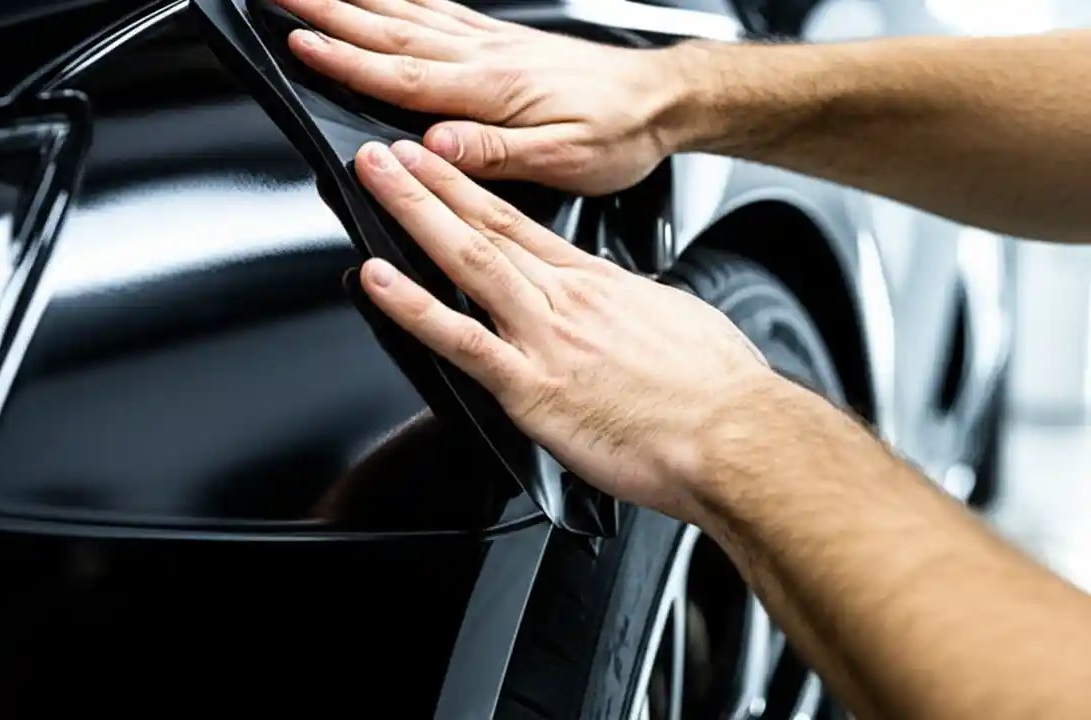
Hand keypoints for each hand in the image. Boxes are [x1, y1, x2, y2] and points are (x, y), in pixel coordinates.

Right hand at [274, 0, 701, 194]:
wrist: (658, 101)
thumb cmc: (614, 135)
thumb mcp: (561, 159)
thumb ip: (493, 153)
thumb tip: (435, 149)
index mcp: (490, 90)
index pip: (402, 76)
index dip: (346, 62)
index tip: (300, 44)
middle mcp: (484, 57)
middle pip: (391, 32)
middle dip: (330, 13)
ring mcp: (491, 43)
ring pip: (408, 16)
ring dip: (355, 1)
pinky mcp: (502, 42)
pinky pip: (439, 11)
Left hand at [351, 139, 772, 520]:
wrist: (736, 436)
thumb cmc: (716, 391)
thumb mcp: (674, 320)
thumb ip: (632, 306)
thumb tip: (620, 302)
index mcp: (597, 284)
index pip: (520, 223)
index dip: (471, 190)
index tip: (438, 164)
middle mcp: (565, 300)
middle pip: (486, 227)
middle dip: (429, 184)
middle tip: (386, 153)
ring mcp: (545, 340)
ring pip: (468, 262)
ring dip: (415, 216)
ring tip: (376, 183)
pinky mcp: (533, 388)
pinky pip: (462, 340)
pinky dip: (414, 307)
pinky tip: (379, 280)